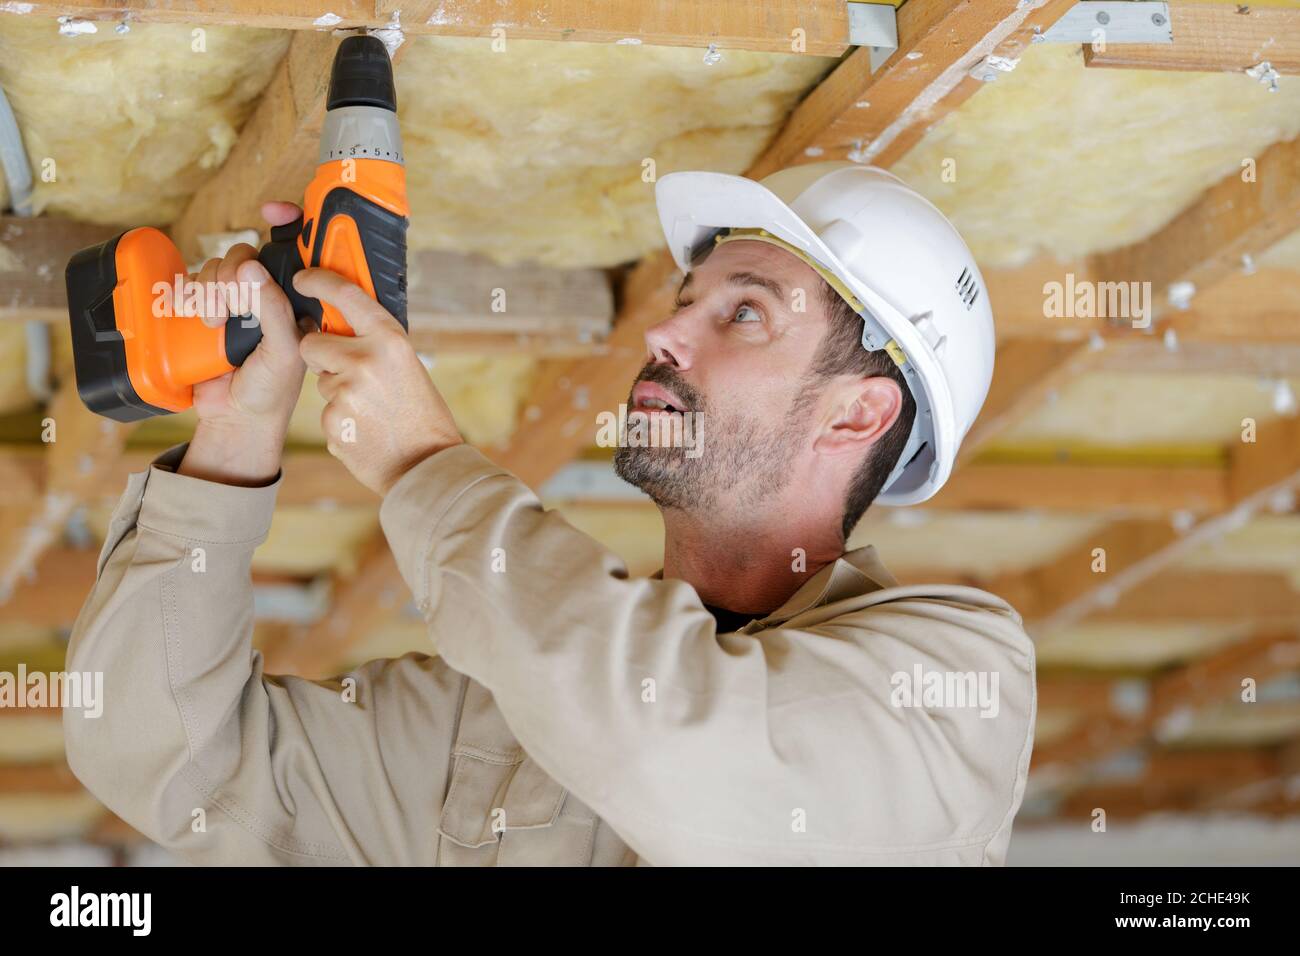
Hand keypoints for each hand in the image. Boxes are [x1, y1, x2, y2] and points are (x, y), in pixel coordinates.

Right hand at [179, 201, 307, 486]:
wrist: (234, 420)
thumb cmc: (270, 391)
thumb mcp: (281, 353)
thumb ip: (272, 311)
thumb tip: (251, 270)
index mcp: (299, 302)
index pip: (298, 250)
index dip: (289, 221)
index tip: (271, 208)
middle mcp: (271, 296)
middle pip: (250, 252)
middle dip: (234, 270)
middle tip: (230, 302)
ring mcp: (239, 302)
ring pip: (220, 265)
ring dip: (212, 287)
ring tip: (214, 322)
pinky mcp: (211, 309)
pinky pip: (198, 282)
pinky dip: (193, 293)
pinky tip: (199, 316)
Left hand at [295, 268, 462, 495]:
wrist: (426, 465)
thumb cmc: (421, 414)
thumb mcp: (407, 366)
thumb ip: (376, 343)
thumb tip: (341, 320)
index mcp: (389, 339)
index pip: (346, 294)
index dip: (318, 280)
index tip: (303, 278)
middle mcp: (365, 360)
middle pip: (312, 343)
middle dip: (320, 355)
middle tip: (347, 372)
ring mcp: (345, 391)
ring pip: (319, 379)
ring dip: (335, 391)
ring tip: (369, 409)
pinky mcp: (332, 420)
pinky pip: (324, 410)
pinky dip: (339, 419)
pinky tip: (364, 428)